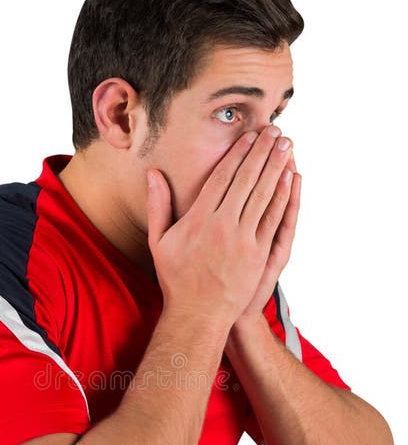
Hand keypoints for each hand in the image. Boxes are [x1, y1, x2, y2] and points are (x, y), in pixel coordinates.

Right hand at [146, 125, 294, 326]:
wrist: (198, 314)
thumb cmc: (176, 278)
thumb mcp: (159, 241)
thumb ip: (158, 205)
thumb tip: (153, 174)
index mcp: (199, 218)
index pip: (223, 176)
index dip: (238, 153)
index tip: (250, 136)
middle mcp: (223, 224)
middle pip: (247, 179)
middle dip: (263, 152)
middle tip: (275, 130)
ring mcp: (244, 239)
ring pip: (264, 194)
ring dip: (277, 167)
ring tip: (286, 146)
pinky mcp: (259, 254)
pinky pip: (274, 218)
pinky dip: (284, 196)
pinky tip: (290, 178)